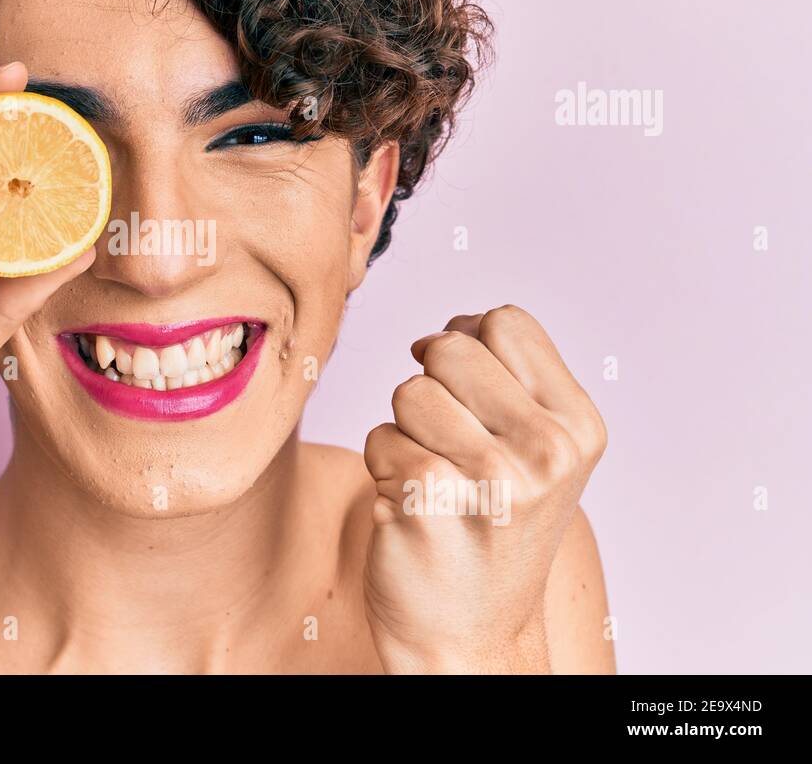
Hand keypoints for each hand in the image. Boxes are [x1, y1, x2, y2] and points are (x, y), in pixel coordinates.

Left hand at [362, 305, 606, 672]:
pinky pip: (380, 438)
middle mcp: (546, 452)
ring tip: (433, 480)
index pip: (504, 322)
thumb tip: (453, 325)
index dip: (467, 342)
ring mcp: (491, 478)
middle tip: (447, 445)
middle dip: (431, 386)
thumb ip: (510, 380)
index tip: (465, 391)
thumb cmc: (493, 532)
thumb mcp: (537, 453)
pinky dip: (382, 468)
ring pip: (408, 393)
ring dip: (404, 432)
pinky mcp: (430, 500)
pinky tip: (410, 506)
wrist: (472, 635)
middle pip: (449, 348)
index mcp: (577, 427)